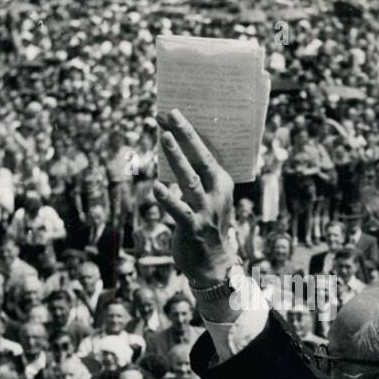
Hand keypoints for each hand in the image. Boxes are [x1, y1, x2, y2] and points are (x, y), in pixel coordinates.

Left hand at [153, 109, 235, 285]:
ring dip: (177, 157)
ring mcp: (205, 210)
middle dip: (187, 135)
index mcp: (222, 183)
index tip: (174, 113)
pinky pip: (178, 209)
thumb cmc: (206, 226)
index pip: (206, 152)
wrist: (214, 265)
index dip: (190, 132)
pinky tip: (155, 187)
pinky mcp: (192, 227)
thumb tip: (173, 152)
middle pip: (202, 159)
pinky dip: (167, 198)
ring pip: (190, 179)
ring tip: (164, 138)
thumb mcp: (208, 199)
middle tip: (172, 115)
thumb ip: (196, 178)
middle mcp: (217, 194)